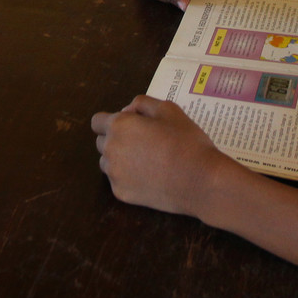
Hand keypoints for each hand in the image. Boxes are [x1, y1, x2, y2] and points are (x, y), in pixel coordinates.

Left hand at [91, 96, 234, 216]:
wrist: (199, 180)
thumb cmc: (185, 141)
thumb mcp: (169, 110)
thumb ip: (142, 104)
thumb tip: (126, 111)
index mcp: (119, 126)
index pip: (97, 122)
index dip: (112, 121)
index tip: (130, 126)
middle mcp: (110, 149)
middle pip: (101, 142)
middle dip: (116, 140)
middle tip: (143, 143)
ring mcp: (114, 174)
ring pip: (107, 163)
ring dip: (120, 160)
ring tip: (147, 161)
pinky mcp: (121, 193)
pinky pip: (117, 181)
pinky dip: (128, 178)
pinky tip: (150, 178)